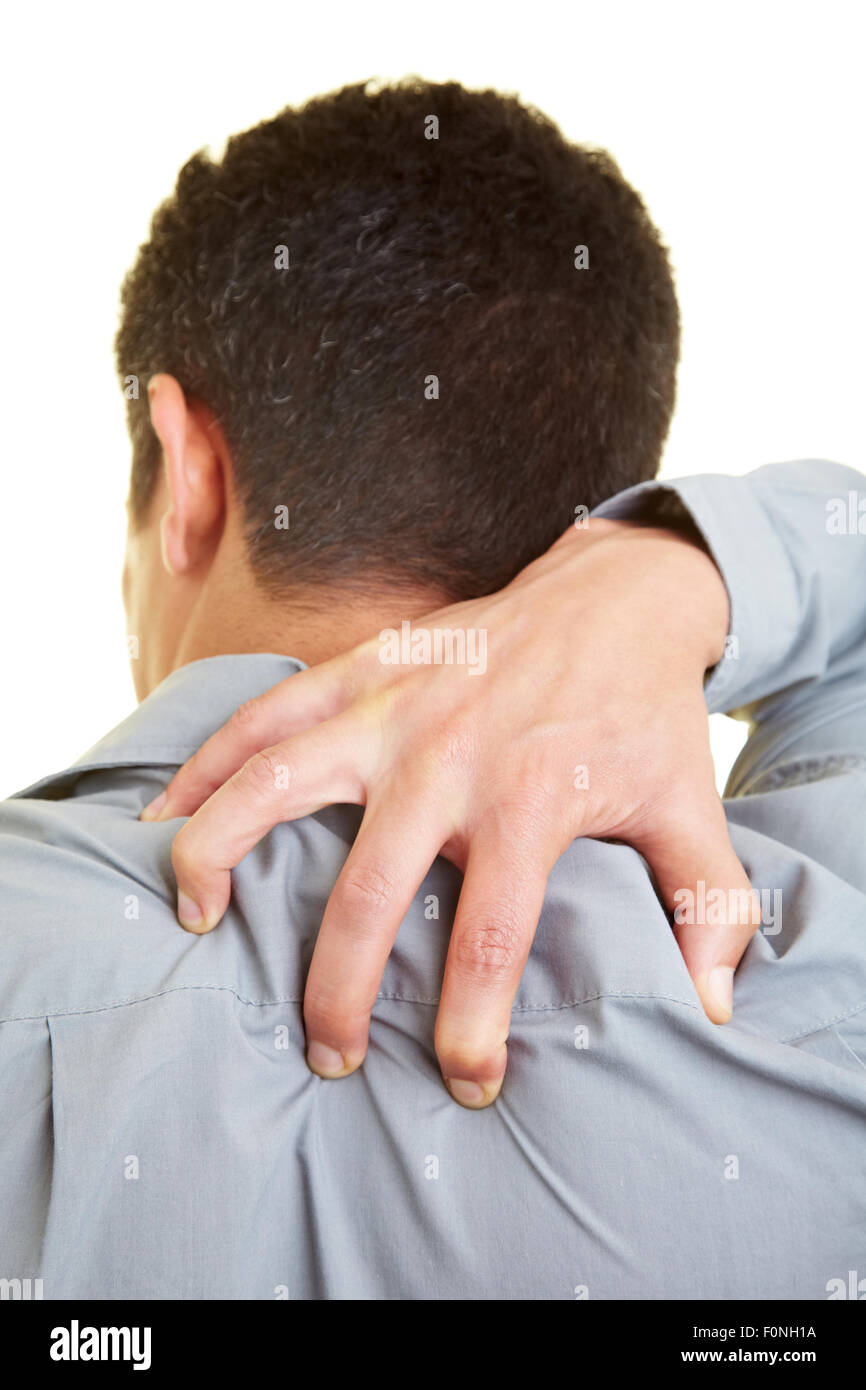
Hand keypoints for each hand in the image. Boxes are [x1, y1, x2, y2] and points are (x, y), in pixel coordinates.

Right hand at [142, 518, 756, 1106]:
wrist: (615, 595)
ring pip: (276, 781)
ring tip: (191, 917)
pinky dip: (209, 758)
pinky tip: (168, 808)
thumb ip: (709, 908)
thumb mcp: (692, 807)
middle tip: (328, 1052)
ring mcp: (392, 706)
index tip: (464, 1083)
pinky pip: (266, 711)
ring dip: (220, 850)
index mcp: (529, 802)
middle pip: (367, 890)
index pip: (488, 939)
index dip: (470, 1027)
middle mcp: (447, 758)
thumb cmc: (645, 713)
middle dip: (337, 990)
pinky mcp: (362, 666)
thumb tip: (710, 1009)